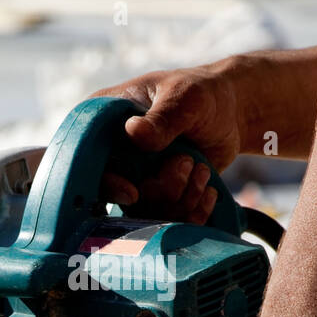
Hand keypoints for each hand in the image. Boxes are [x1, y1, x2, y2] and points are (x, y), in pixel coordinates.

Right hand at [91, 65, 245, 224]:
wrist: (229, 116)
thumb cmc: (202, 95)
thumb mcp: (185, 98)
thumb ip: (162, 117)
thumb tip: (134, 133)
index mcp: (106, 122)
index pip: (87, 159)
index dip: (106, 182)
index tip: (133, 192)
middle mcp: (115, 154)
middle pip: (119, 194)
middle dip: (161, 188)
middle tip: (187, 162)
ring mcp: (135, 178)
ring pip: (147, 212)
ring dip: (182, 197)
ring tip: (201, 168)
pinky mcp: (157, 197)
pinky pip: (168, 221)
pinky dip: (193, 212)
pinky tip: (208, 189)